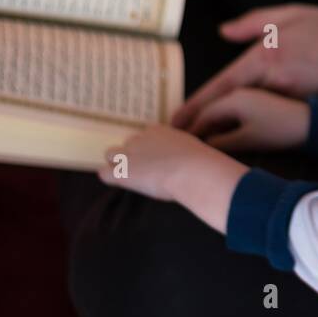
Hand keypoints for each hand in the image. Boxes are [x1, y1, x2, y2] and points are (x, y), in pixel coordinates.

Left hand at [98, 125, 246, 231]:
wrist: (193, 170)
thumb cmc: (203, 164)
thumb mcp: (200, 152)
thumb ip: (195, 155)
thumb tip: (213, 167)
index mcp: (161, 131)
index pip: (147, 137)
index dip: (149, 151)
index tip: (157, 162)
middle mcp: (142, 137)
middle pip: (127, 143)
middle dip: (131, 156)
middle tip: (143, 171)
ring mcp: (129, 153)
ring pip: (110, 154)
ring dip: (117, 164)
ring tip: (128, 178)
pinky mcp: (121, 171)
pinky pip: (104, 173)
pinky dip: (109, 178)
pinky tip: (118, 185)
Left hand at [172, 4, 317, 126]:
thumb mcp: (293, 14)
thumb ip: (255, 22)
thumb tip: (224, 31)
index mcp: (267, 54)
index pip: (223, 83)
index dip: (197, 103)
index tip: (177, 119)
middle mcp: (273, 79)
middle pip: (229, 104)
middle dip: (202, 120)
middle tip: (179, 135)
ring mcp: (288, 97)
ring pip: (248, 113)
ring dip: (224, 124)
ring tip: (199, 135)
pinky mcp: (303, 109)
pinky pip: (270, 116)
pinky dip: (252, 125)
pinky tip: (238, 132)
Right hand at [179, 87, 310, 152]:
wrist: (315, 122)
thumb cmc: (283, 131)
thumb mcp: (249, 139)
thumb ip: (222, 140)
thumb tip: (203, 142)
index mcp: (235, 97)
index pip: (204, 109)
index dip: (188, 121)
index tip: (173, 132)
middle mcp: (241, 92)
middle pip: (210, 105)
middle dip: (193, 118)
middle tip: (174, 132)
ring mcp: (251, 97)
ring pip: (221, 107)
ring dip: (207, 119)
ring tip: (190, 134)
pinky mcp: (259, 104)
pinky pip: (232, 109)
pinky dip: (221, 120)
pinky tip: (217, 131)